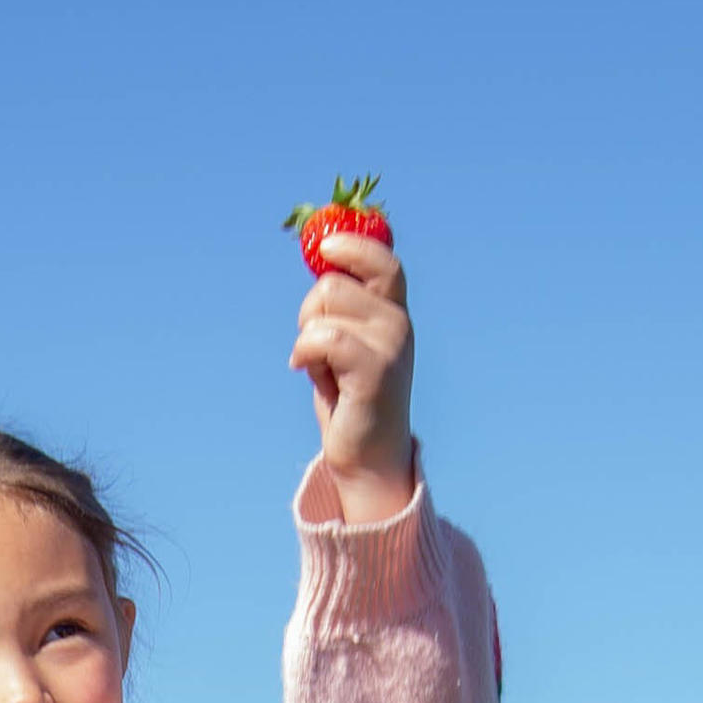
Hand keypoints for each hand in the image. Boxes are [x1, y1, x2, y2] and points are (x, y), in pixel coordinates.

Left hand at [293, 229, 416, 522]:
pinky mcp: (376, 370)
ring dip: (306, 335)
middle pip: (333, 283)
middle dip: (309, 309)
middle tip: (312, 344)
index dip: (352, 245)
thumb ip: (339, 307)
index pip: (382, 260)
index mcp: (393, 312)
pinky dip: (304, 352)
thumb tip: (320, 262)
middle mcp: (399, 323)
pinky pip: (324, 337)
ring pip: (325, 306)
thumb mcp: (345, 343)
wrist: (368, 458)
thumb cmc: (349, 399)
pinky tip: (304, 371)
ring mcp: (391, 346)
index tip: (325, 247)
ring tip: (318, 365)